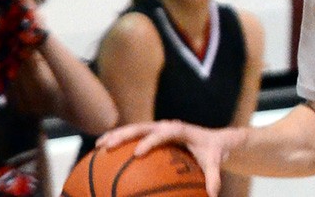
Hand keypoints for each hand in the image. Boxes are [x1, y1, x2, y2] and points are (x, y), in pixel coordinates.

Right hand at [97, 120, 245, 196]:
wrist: (215, 139)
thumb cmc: (213, 151)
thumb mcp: (215, 162)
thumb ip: (214, 177)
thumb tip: (214, 195)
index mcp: (181, 130)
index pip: (165, 133)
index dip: (151, 141)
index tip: (138, 153)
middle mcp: (168, 125)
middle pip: (144, 127)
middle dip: (126, 135)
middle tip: (109, 146)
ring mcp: (159, 127)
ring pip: (135, 128)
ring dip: (117, 135)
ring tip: (99, 146)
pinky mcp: (154, 132)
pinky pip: (135, 135)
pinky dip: (119, 139)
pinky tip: (104, 150)